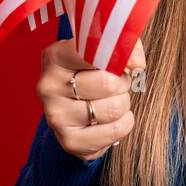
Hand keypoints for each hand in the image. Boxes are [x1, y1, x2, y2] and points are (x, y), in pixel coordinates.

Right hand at [36, 37, 146, 160]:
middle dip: (123, 83)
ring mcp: (56, 115)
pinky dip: (123, 123)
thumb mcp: (103, 49)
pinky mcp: (69, 141)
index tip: (126, 62)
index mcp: (55, 56)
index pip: (95, 52)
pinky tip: (112, 119)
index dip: (119, 57)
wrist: (73, 108)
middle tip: (117, 84)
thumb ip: (123, 44)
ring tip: (113, 100)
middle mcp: (49, 86)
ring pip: (114, 108)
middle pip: (109, 83)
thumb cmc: (92, 73)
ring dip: (124, 104)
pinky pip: (115, 131)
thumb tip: (136, 64)